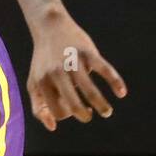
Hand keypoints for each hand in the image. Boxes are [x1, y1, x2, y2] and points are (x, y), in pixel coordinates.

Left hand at [27, 12, 126, 131]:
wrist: (49, 27)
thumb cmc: (43, 61)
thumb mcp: (34, 82)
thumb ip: (38, 106)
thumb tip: (53, 127)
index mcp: (43, 82)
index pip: (58, 111)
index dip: (67, 114)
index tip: (72, 108)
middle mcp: (57, 73)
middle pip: (74, 104)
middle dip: (84, 116)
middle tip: (91, 115)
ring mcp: (73, 63)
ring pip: (91, 91)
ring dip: (102, 106)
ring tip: (107, 112)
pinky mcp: (88, 53)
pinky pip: (105, 70)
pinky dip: (116, 83)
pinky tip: (121, 93)